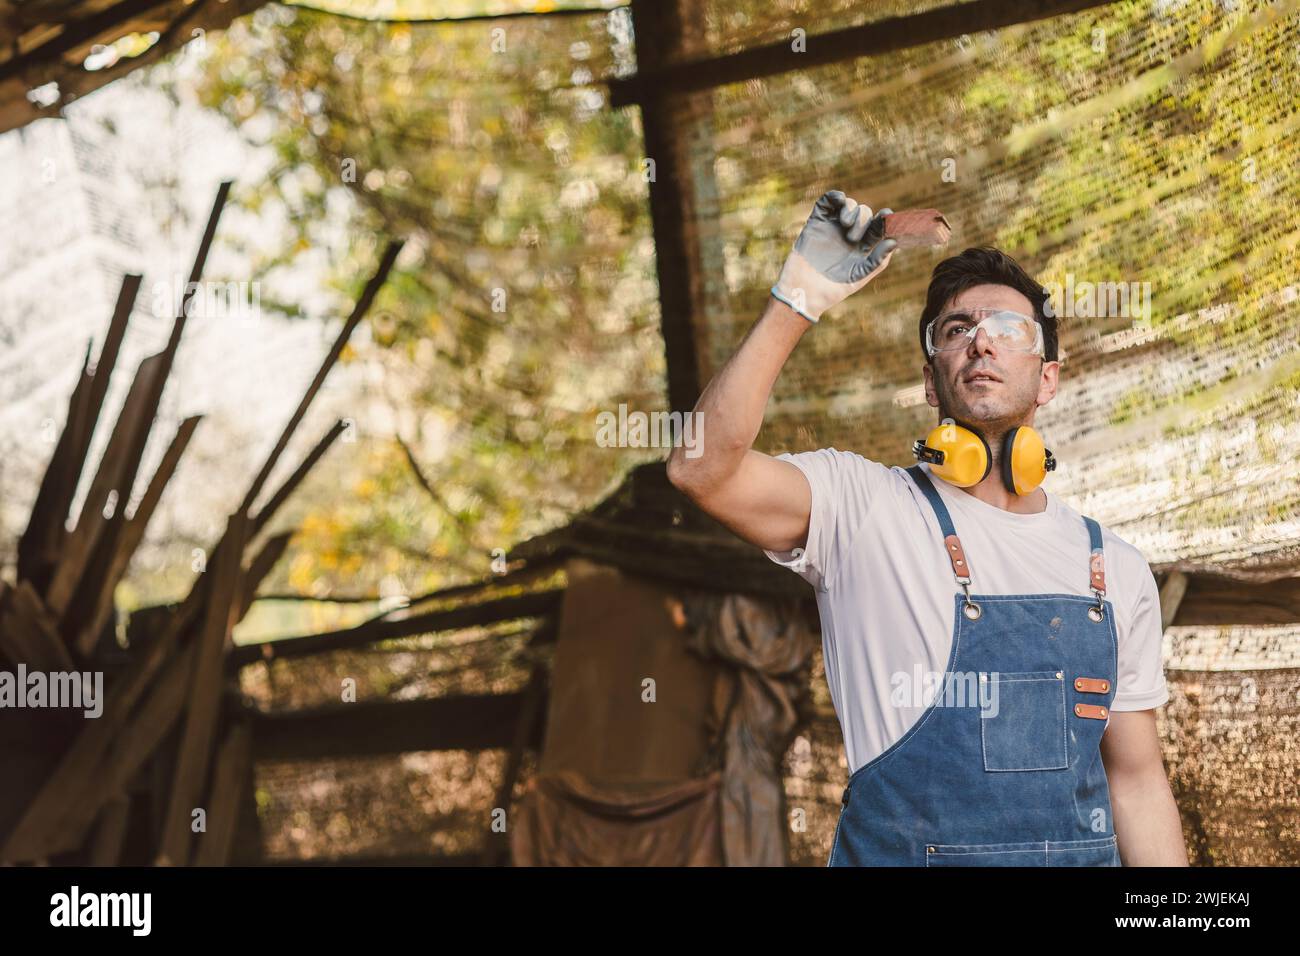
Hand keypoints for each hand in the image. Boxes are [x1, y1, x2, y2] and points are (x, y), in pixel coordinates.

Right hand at [770, 190, 897, 321]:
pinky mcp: (816, 223)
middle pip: (864, 213)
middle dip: (862, 219)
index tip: (887, 215)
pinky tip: (839, 198)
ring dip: (851, 209)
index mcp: (862, 247)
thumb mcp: (859, 276)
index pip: (877, 226)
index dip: (884, 219)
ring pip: (848, 205)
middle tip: (852, 237)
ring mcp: (832, 228)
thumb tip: (894, 241)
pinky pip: (825, 203)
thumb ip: (878, 260)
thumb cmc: (833, 289)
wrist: (804, 291)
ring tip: (845, 223)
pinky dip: (834, 196)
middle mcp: (848, 235)